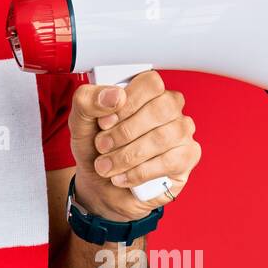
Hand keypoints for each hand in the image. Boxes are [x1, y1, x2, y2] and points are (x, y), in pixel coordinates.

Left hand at [68, 69, 200, 220]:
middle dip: (124, 132)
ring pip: (163, 137)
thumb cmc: (95, 148)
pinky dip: (140, 172)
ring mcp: (182, 131)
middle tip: (102, 146)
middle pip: (160, 109)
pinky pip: (170, 161)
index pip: (150, 82)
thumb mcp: (80, 122)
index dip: (127, 102)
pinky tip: (122, 177)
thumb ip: (87, 101)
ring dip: (127, 155)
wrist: (100, 185)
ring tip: (106, 166)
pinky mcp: (187, 157)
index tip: (104, 122)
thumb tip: (114, 95)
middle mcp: (169, 107)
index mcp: (145, 91)